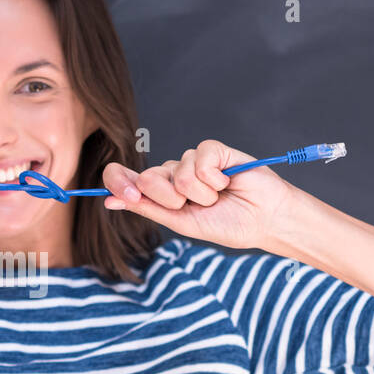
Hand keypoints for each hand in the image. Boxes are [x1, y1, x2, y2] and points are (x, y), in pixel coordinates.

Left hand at [101, 139, 297, 249]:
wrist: (264, 220)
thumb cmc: (227, 224)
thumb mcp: (181, 222)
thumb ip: (147, 208)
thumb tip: (109, 202)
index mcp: (162, 193)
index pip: (129, 180)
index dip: (119, 183)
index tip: (122, 196)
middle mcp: (174, 174)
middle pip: (147, 176)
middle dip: (169, 198)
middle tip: (194, 206)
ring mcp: (193, 161)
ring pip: (176, 170)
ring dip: (199, 193)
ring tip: (218, 196)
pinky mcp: (214, 150)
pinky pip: (199, 158)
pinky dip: (214, 177)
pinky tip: (228, 182)